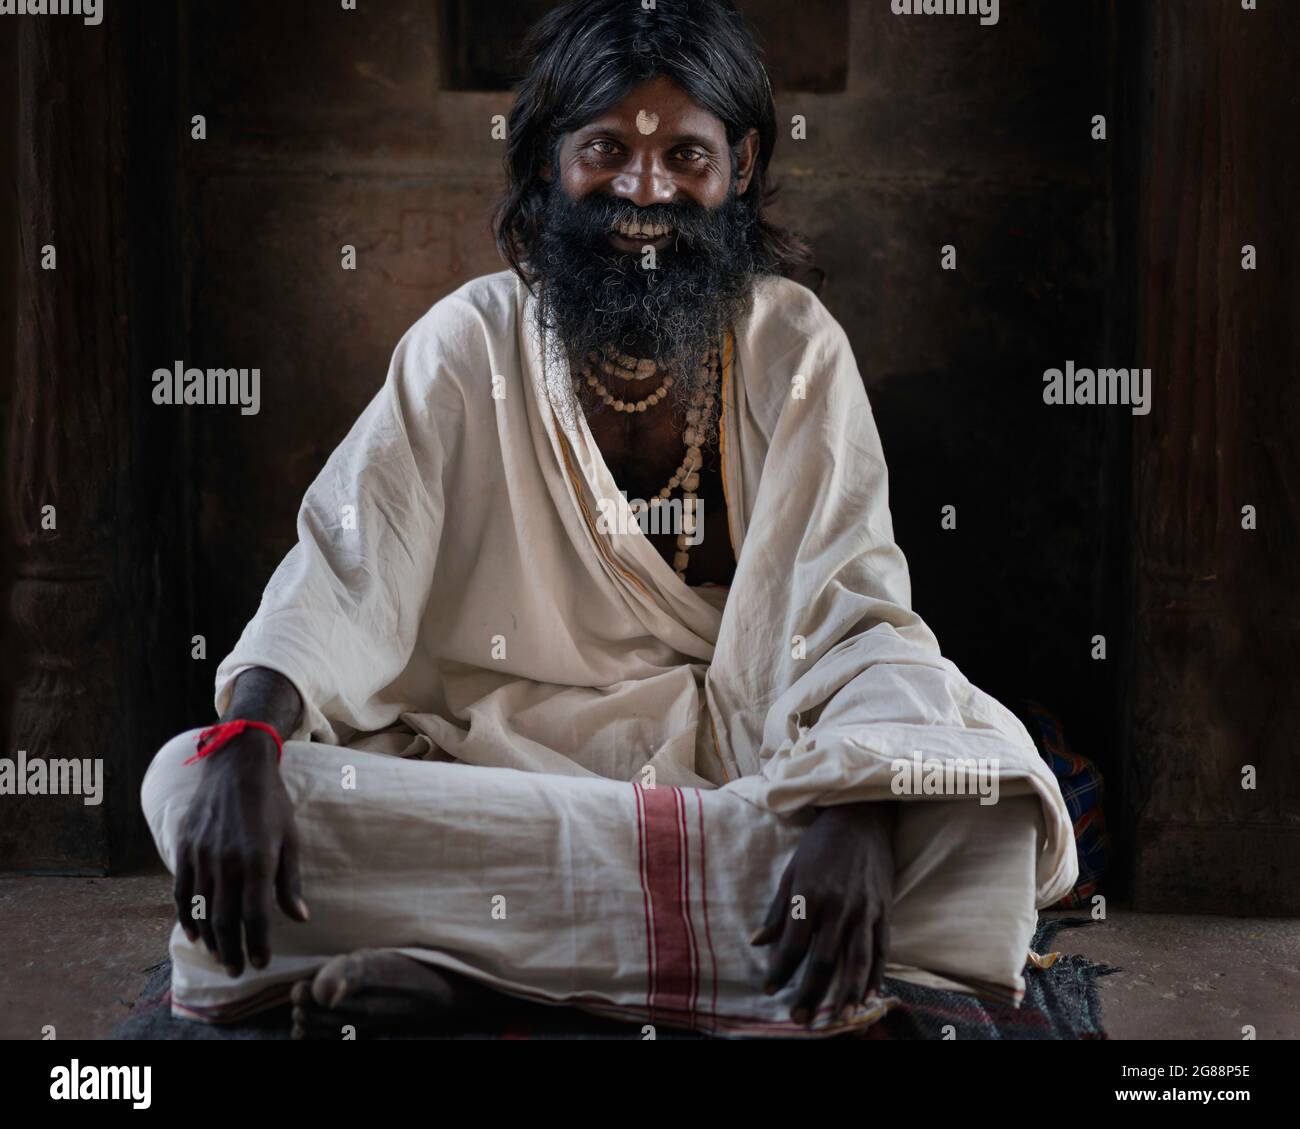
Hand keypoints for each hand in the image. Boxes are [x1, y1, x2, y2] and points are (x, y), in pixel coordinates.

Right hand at [174, 728, 307, 975]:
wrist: (237, 767)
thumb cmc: (272, 803)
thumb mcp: (290, 839)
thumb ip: (290, 881)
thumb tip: (300, 917)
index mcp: (257, 861)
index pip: (256, 916)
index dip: (259, 944)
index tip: (261, 963)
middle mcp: (226, 863)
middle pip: (226, 920)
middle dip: (232, 951)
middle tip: (236, 971)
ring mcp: (201, 857)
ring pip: (201, 910)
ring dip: (210, 939)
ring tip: (219, 956)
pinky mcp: (185, 849)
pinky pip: (180, 892)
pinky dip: (185, 917)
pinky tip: (193, 933)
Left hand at [751, 801, 894, 1024]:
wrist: (861, 818)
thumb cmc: (820, 843)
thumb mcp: (792, 871)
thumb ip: (778, 910)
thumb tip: (757, 943)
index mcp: (811, 895)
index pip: (793, 944)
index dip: (780, 971)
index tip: (769, 990)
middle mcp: (839, 906)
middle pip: (825, 960)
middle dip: (811, 993)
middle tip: (800, 1019)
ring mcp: (866, 910)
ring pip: (857, 961)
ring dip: (847, 993)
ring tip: (839, 1018)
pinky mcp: (884, 910)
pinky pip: (881, 949)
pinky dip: (876, 975)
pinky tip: (869, 995)